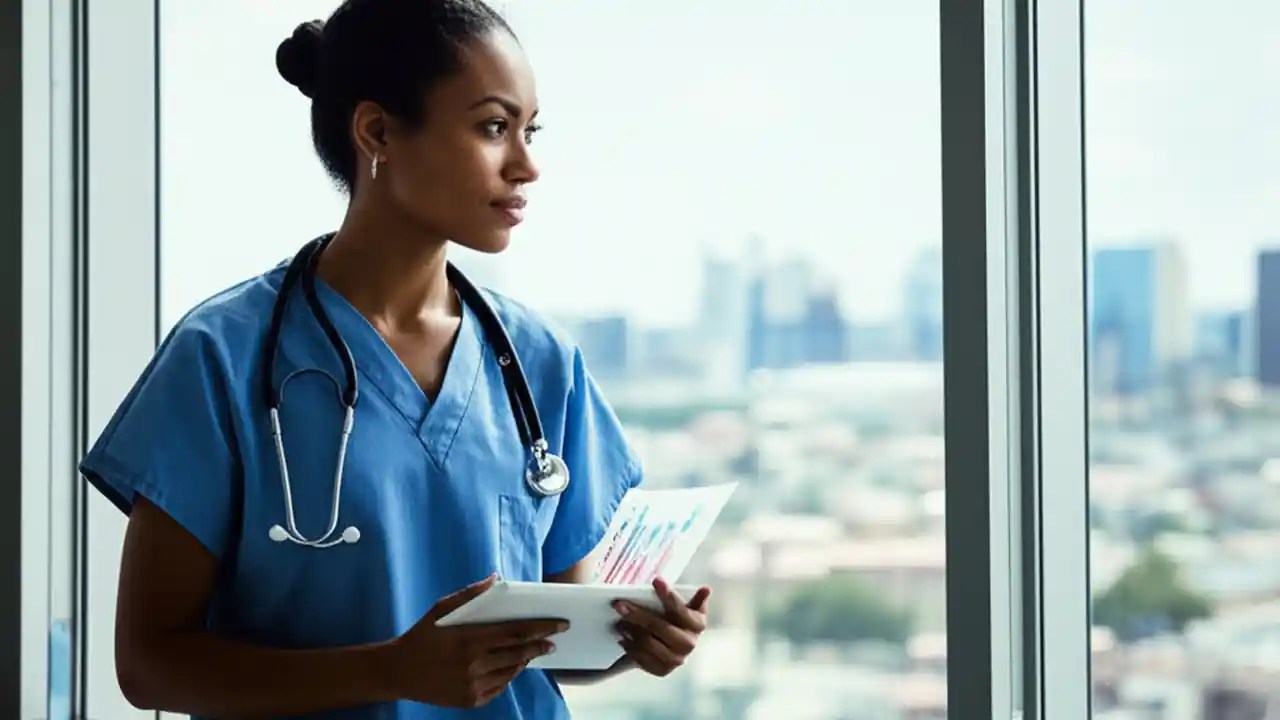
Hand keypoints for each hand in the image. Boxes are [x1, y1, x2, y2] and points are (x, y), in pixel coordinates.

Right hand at [386, 574, 568, 707]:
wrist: (398, 672)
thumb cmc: (422, 635)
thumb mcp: (441, 608)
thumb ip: (469, 595)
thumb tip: (496, 579)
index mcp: (469, 639)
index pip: (516, 632)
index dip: (542, 627)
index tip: (559, 624)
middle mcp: (474, 665)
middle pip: (519, 653)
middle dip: (540, 645)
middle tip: (553, 640)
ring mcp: (473, 686)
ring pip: (511, 672)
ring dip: (525, 660)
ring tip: (532, 650)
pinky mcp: (470, 700)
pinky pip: (499, 687)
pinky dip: (509, 675)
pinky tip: (512, 666)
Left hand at [613, 578, 710, 676]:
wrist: (676, 649)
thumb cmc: (679, 622)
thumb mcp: (689, 609)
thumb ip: (696, 599)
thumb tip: (707, 589)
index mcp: (697, 625)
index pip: (681, 609)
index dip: (668, 596)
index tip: (656, 581)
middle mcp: (689, 644)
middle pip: (660, 627)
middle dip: (638, 615)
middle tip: (619, 605)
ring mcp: (676, 659)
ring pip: (648, 643)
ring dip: (631, 631)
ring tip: (619, 621)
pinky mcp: (663, 670)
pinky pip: (642, 658)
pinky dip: (630, 647)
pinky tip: (622, 637)